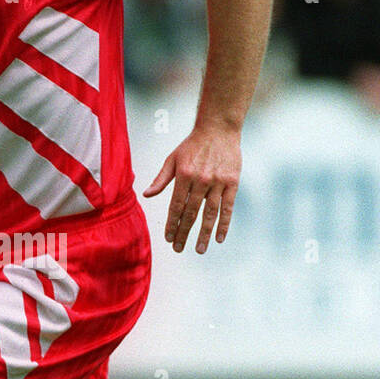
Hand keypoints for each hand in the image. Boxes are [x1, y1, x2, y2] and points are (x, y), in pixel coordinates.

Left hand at [144, 124, 241, 253]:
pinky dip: (224, 224)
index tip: (169, 238)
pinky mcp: (232, 182)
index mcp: (184, 175)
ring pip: (210, 214)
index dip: (172, 224)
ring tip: (199, 249)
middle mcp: (200, 180)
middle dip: (184, 233)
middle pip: (191, 213)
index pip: (176, 206)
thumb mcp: (172, 159)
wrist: (218, 128)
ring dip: (204, 234)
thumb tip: (147, 195)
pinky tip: (219, 238)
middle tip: (179, 249)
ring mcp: (218, 182)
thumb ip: (161, 179)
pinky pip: (228, 207)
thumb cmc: (193, 145)